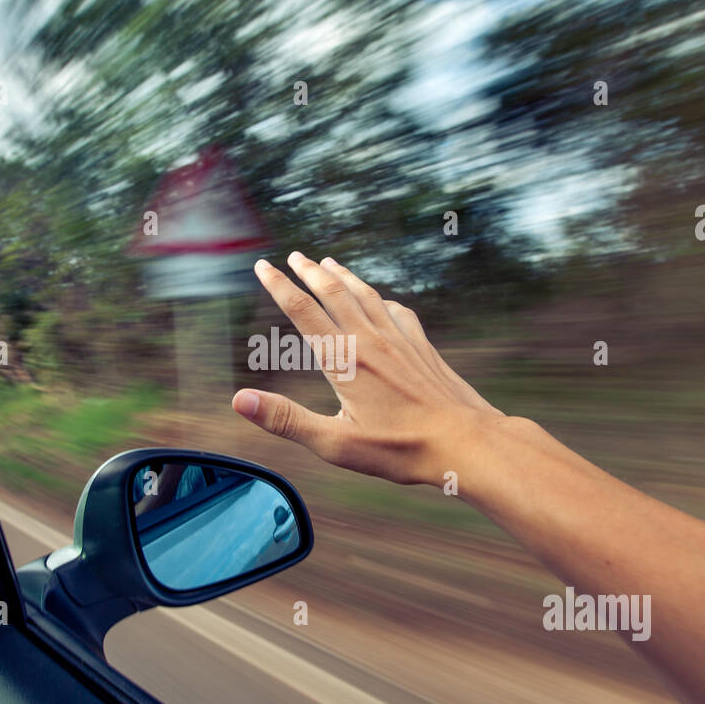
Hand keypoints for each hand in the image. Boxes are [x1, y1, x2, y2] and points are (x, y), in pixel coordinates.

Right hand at [231, 251, 506, 484]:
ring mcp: (400, 339)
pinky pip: (397, 311)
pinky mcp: (423, 347)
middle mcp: (371, 340)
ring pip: (366, 295)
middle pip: (334, 293)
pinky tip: (381, 300)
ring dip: (344, 276)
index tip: (263, 265)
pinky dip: (381, 299)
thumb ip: (286, 419)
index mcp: (344, 360)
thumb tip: (239, 400)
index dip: (279, 286)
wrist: (466, 441)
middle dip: (310, 271)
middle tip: (294, 254)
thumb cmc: (401, 449)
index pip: (303, 312)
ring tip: (329, 262)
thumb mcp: (335, 443)